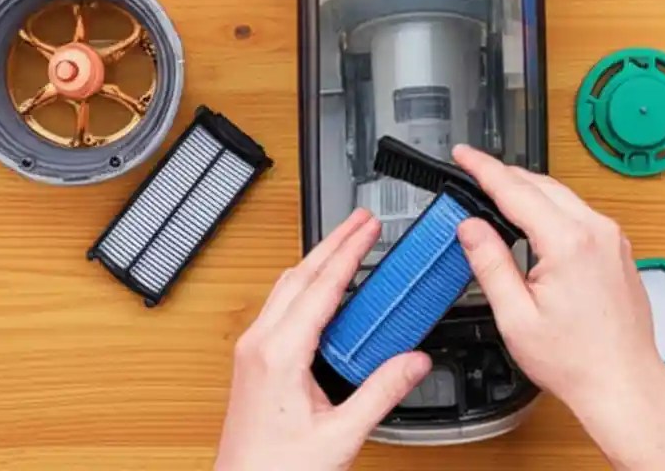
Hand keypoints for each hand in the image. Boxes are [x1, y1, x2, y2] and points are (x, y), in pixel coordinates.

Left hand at [215, 209, 431, 470]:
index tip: (367, 226)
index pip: (320, 286)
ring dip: (317, 261)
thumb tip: (414, 360)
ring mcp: (250, 351)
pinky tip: (324, 288)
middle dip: (332, 242)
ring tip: (347, 243)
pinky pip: (279, 307)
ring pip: (285, 288)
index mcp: (278, 354)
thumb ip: (381, 392)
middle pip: (298, 275)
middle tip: (361, 220)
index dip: (348, 250)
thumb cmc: (276, 470)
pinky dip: (305, 286)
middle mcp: (258, 344)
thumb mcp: (341, 434)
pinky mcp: (251, 361)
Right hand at [452, 145, 664, 470]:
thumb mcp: (516, 316)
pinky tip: (534, 218)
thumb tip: (470, 227)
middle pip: (541, 185)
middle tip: (473, 170)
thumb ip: (490, 263)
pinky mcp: (618, 248)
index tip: (464, 154)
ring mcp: (612, 238)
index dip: (484, 168)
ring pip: (563, 196)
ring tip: (496, 191)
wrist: (623, 383)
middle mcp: (596, 232)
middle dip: (504, 174)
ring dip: (529, 189)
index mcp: (568, 243)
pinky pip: (580, 213)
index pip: (516, 190)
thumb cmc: (576, 360)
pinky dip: (552, 207)